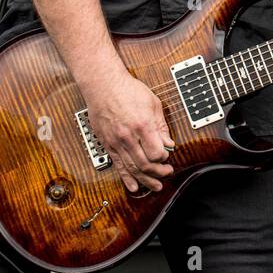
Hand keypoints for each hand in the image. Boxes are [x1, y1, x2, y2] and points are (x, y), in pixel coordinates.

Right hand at [78, 63, 175, 193]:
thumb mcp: (152, 103)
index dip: (164, 158)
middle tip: (167, 173)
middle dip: (158, 172)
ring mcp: (116, 142)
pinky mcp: (108, 144)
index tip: (167, 156)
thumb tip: (169, 143)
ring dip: (145, 180)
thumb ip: (161, 126)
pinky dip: (126, 178)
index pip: (156, 153)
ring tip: (155, 186)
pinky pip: (118, 166)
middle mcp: (128, 136)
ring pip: (132, 168)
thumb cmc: (128, 90)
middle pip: (145, 164)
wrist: (103, 85)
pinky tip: (133, 187)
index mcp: (142, 125)